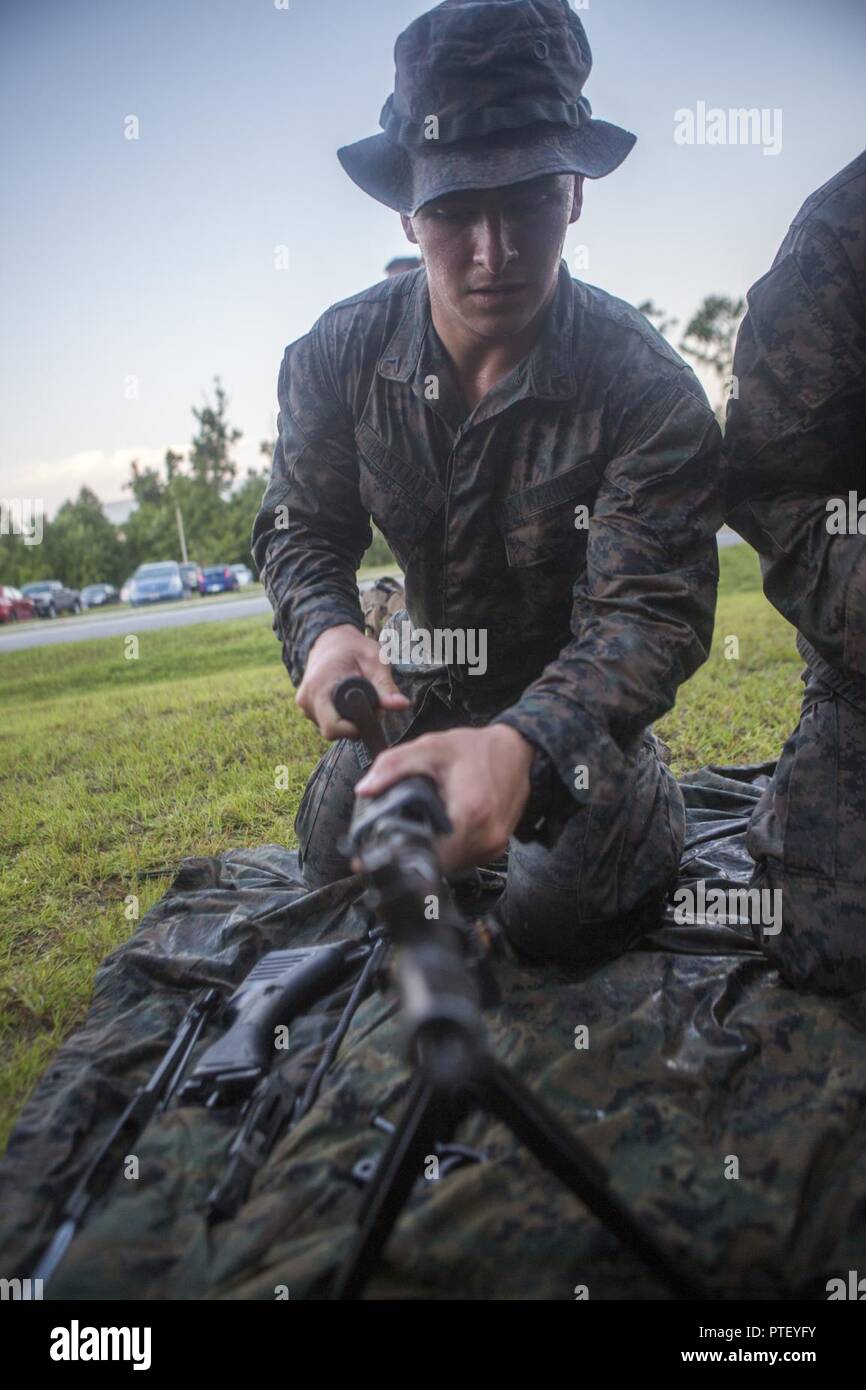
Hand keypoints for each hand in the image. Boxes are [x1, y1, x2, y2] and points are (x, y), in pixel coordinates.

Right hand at [295, 624, 410, 739]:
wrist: (329, 637)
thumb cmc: (353, 646)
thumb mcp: (375, 661)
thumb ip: (386, 686)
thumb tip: (403, 705)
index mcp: (321, 686)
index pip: (334, 727)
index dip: (356, 727)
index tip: (373, 712)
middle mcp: (307, 698)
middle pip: (332, 731)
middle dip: (355, 725)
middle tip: (371, 704)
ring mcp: (303, 704)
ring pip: (329, 728)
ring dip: (347, 720)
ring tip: (359, 698)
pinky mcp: (305, 707)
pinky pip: (325, 722)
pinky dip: (339, 716)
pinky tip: (347, 700)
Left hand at [354, 724, 534, 872]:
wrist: (518, 751)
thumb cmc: (476, 749)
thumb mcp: (431, 747)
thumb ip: (394, 766)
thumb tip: (364, 789)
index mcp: (470, 813)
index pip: (430, 855)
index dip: (399, 856)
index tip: (376, 854)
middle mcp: (486, 837)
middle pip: (437, 865)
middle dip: (409, 856)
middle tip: (385, 844)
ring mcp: (493, 847)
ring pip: (450, 867)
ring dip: (429, 856)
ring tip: (410, 836)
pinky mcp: (495, 849)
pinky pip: (463, 860)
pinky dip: (445, 851)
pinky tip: (435, 834)